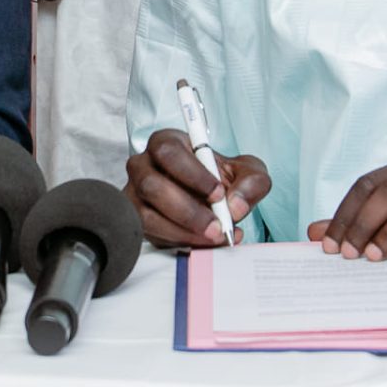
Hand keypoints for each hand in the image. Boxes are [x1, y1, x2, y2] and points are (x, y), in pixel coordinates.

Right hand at [123, 127, 270, 248]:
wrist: (213, 202)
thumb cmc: (222, 180)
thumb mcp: (247, 172)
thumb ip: (251, 182)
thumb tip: (235, 206)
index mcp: (166, 143)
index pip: (168, 152)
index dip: (192, 174)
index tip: (218, 194)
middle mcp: (143, 166)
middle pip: (152, 186)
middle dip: (188, 211)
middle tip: (216, 226)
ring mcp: (135, 195)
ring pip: (146, 215)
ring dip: (182, 231)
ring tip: (212, 237)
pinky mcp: (137, 221)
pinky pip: (149, 235)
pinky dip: (178, 243)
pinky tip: (201, 243)